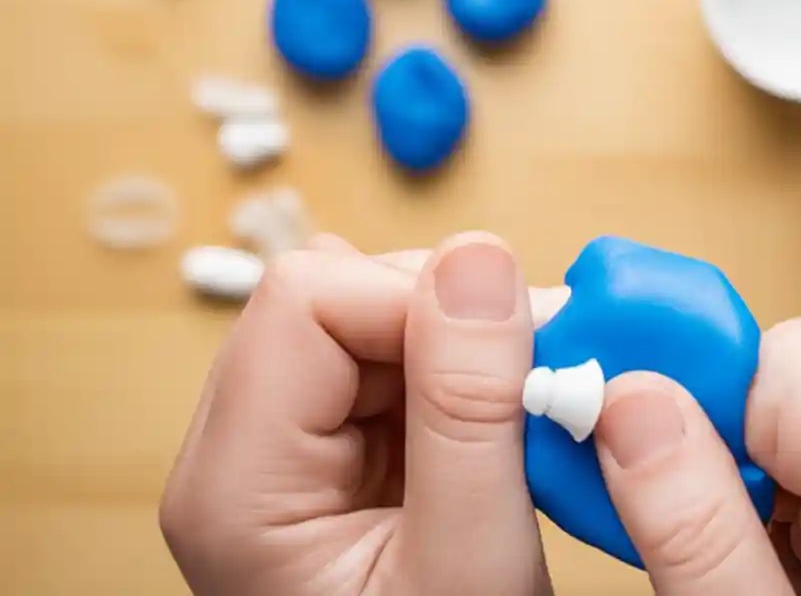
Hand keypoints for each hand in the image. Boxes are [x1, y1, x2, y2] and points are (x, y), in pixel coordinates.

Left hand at [160, 232, 560, 594]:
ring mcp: (283, 452)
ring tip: (527, 411)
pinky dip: (464, 377)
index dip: (420, 301)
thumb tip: (479, 257)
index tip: (523, 346)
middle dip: (450, 320)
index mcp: (236, 487)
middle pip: (333, 300)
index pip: (307, 301)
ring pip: (371, 323)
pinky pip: (395, 366)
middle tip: (542, 378)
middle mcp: (239, 454)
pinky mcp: (332, 454)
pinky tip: (500, 426)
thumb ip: (467, 413)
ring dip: (465, 348)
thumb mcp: (469, 567)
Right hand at [592, 318, 800, 595]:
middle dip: (700, 421)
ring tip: (685, 540)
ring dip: (725, 459)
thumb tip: (626, 404)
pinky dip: (759, 490)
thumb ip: (694, 528)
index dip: (683, 381)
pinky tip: (736, 552)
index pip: (790, 367)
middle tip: (622, 488)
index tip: (592, 411)